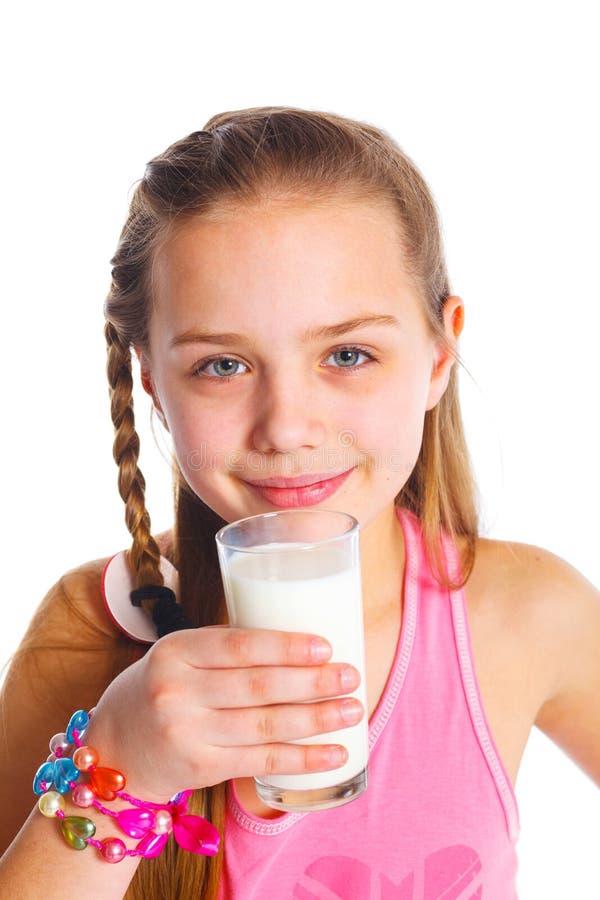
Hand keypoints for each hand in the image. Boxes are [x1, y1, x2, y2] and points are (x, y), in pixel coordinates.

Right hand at [83, 627, 363, 801]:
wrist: (114, 748)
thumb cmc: (163, 687)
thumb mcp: (181, 655)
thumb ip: (227, 648)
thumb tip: (305, 640)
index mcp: (176, 650)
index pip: (239, 645)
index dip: (286, 646)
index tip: (326, 646)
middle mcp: (177, 691)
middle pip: (258, 686)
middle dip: (312, 682)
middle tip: (352, 676)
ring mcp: (186, 733)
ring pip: (265, 725)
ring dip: (316, 719)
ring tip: (353, 711)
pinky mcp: (199, 768)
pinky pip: (261, 761)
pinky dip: (302, 759)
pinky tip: (334, 754)